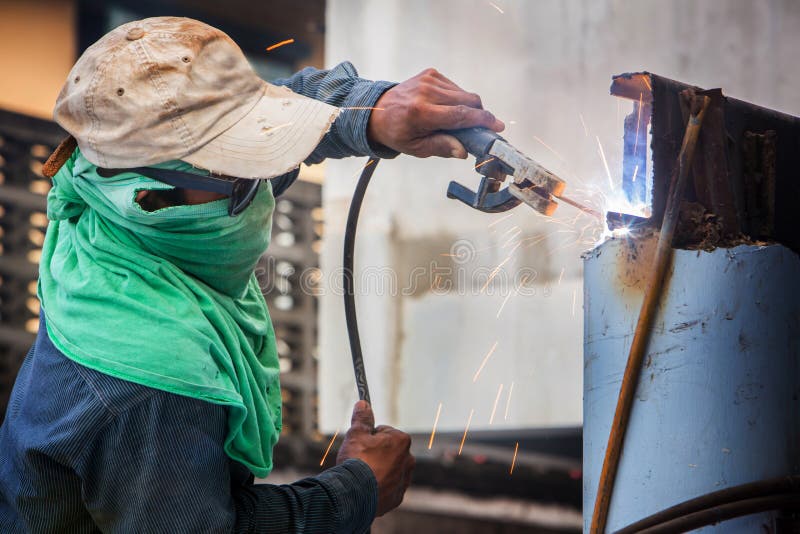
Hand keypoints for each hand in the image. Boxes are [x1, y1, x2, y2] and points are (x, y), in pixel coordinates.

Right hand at [336, 401, 415, 515]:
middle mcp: (408, 460)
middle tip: (359, 460)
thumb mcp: (356, 434)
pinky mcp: (397, 496)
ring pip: (388, 469)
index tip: (360, 444)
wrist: (353, 495)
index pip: (383, 432)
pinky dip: (378, 486)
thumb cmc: (356, 461)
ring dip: (378, 470)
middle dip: (375, 453)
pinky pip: (387, 487)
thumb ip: (362, 419)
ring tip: (362, 476)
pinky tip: (366, 488)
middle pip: (388, 451)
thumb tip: (363, 404)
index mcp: (401, 441)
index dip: (369, 437)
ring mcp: (404, 480)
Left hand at [367, 68, 503, 157]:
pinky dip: (457, 99)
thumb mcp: (417, 148)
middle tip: (481, 128)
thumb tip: (465, 151)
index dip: (483, 120)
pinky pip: (455, 87)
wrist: (377, 111)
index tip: (499, 126)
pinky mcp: (430, 73)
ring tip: (455, 120)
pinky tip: (445, 108)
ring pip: (464, 93)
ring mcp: (428, 80)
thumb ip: (442, 147)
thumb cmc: (398, 133)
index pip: (461, 115)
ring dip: (467, 107)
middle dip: (480, 114)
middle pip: (468, 100)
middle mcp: (426, 93)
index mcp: (422, 113)